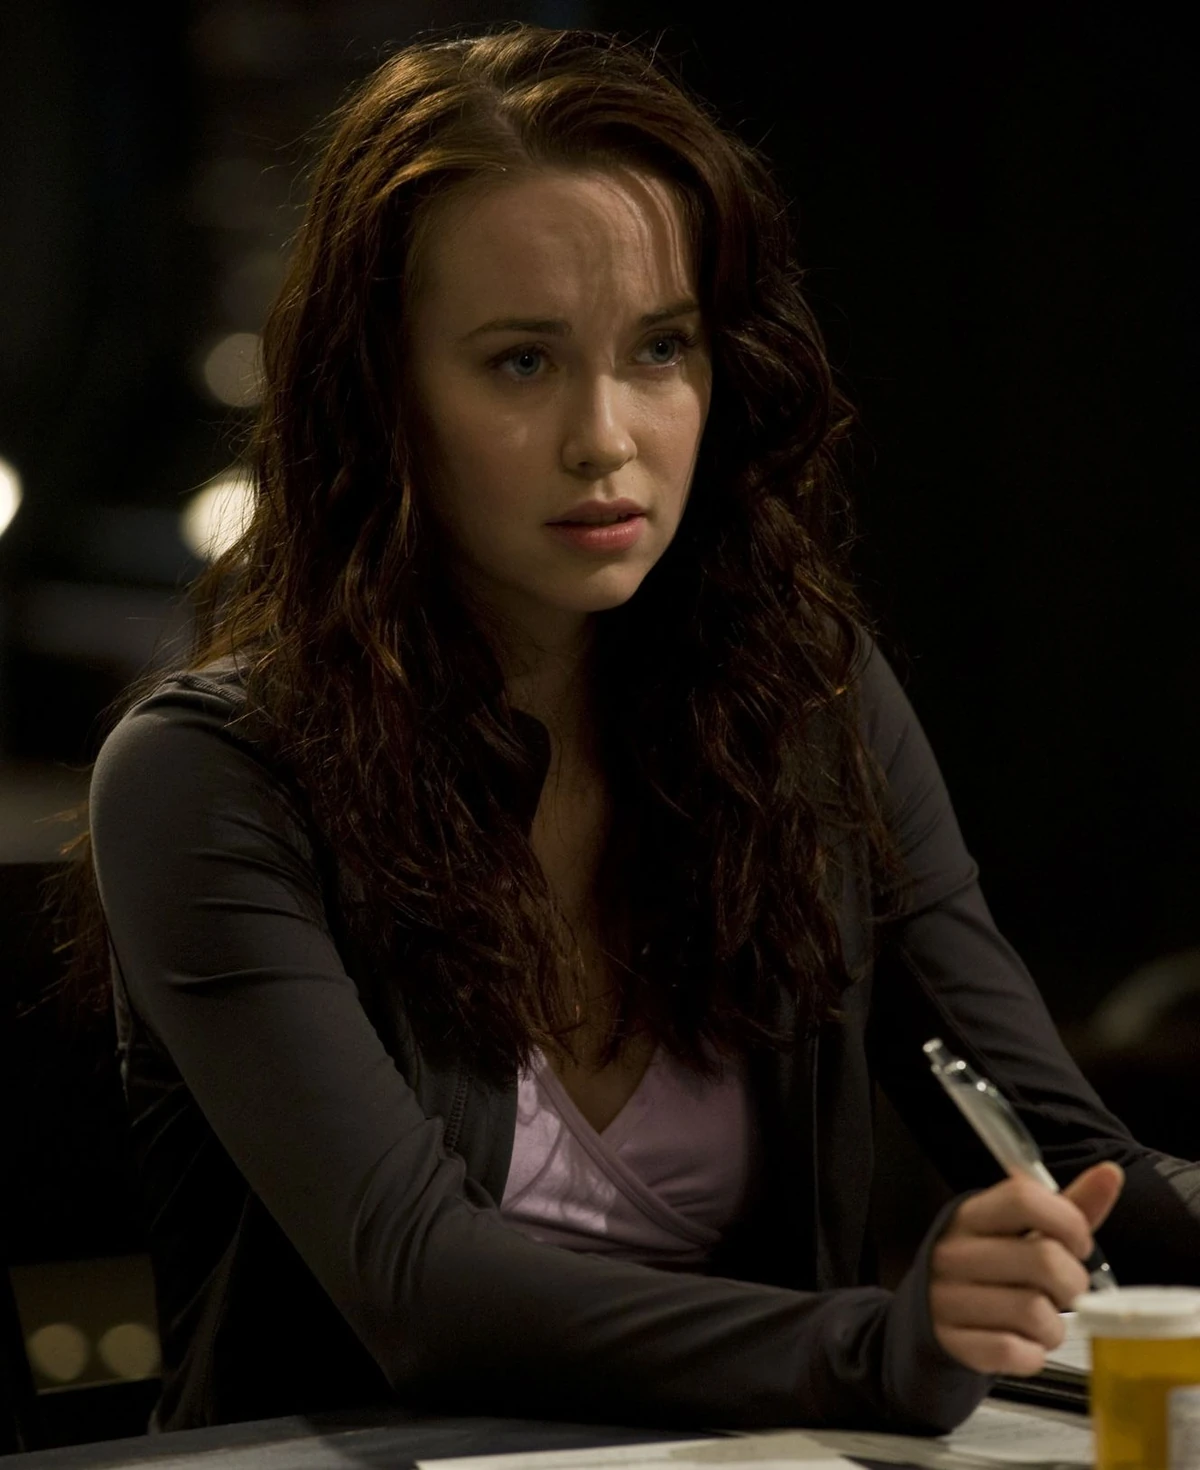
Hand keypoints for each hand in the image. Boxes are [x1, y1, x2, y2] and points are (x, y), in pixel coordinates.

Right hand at [929, 1160, 1124, 1375]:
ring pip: (1036, 1314)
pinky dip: (1033, 1354)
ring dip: (1054, 1327)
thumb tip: (1110, 1173)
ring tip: (1042, 1321)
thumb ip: (1066, 1208)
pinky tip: (1023, 1343)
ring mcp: (948, 1297)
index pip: (1024, 1198)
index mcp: (972, 1214)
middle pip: (1044, 1260)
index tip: (1078, 1244)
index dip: (1068, 1221)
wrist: (932, 1313)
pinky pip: (1016, 1352)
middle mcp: (954, 1251)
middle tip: (1063, 1290)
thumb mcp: (1021, 1231)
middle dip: (1072, 1283)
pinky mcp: (953, 1342)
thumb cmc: (991, 1265)